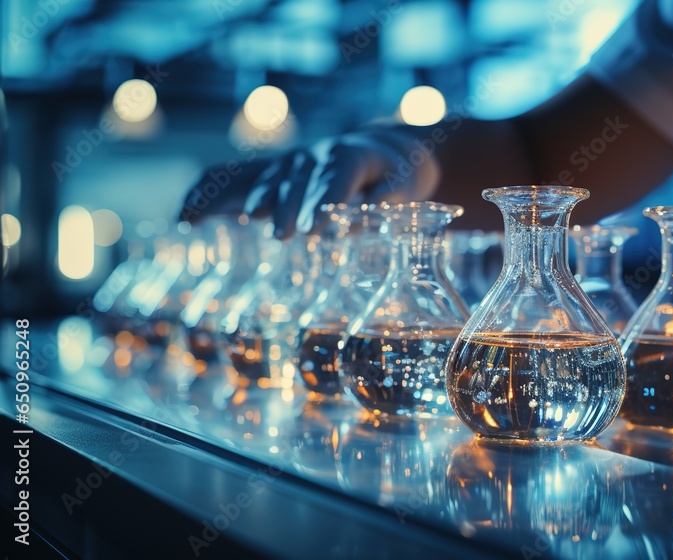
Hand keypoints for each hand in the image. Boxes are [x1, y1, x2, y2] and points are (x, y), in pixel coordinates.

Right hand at [179, 126, 439, 237]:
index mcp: (349, 157)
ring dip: (245, 200)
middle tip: (284, 236)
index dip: (324, 202)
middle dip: (288, 208)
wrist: (383, 151)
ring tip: (230, 222)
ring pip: (260, 179)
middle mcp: (313, 157)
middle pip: (296, 182)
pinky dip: (206, 194)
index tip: (314, 229)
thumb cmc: (398, 175)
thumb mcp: (407, 185)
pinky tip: (184, 218)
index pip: (336, 178)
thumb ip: (389, 199)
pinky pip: (231, 178)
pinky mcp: (268, 173)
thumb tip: (369, 216)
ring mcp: (286, 163)